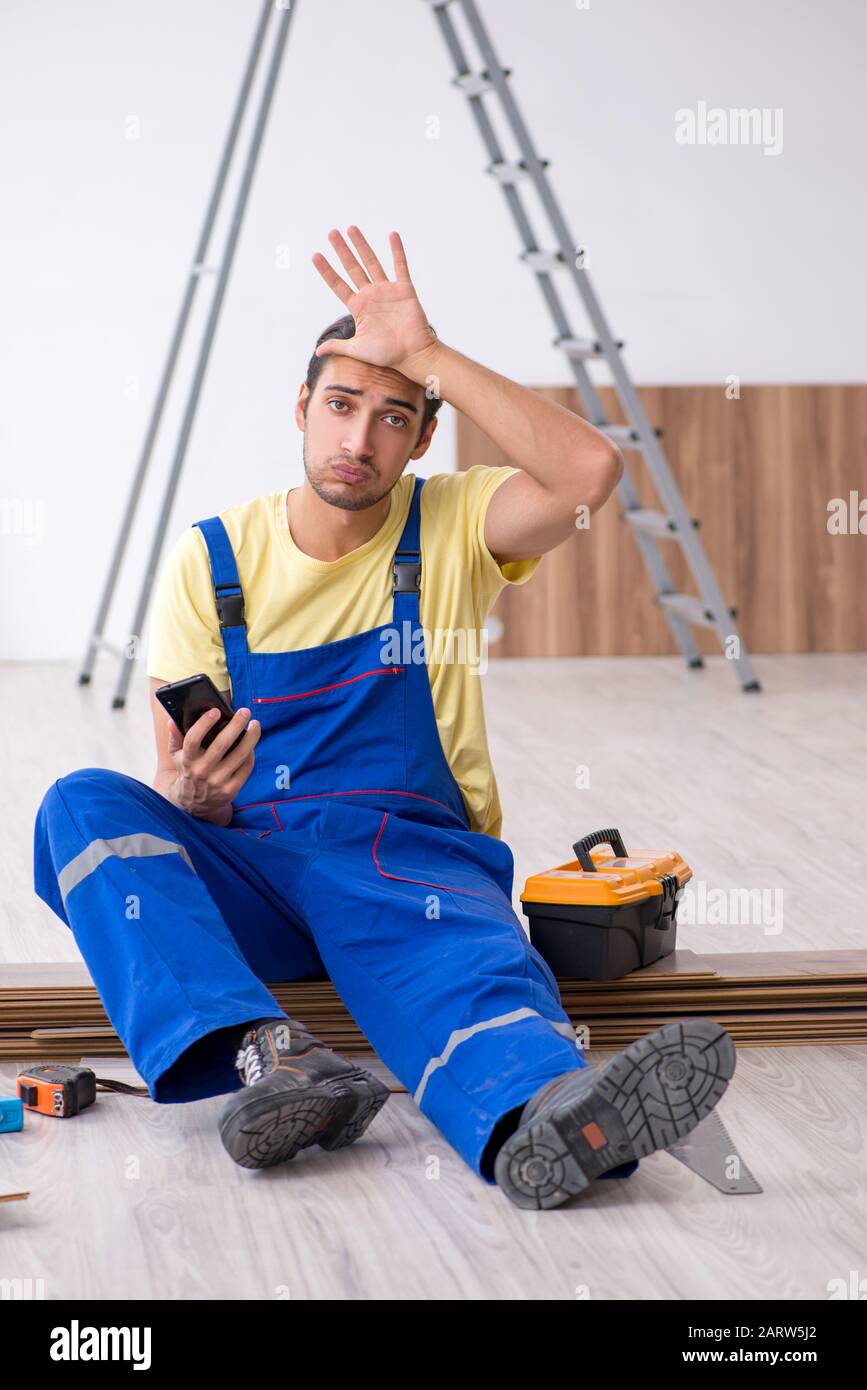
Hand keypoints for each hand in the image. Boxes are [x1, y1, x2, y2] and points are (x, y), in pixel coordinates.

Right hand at [165, 706, 260, 825]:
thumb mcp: (177, 756)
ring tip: (255, 724)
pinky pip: (246, 767)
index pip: (193, 739)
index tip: (216, 711)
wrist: (193, 803)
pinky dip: (251, 753)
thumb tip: (172, 721)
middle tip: (245, 712)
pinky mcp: (231, 790)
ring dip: (251, 737)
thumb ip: (175, 737)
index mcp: (187, 759)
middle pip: (222, 744)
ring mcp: (217, 781)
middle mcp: (202, 771)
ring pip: (240, 755)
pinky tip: (252, 743)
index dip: (204, 723)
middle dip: (236, 724)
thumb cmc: (188, 770)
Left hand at [311, 226, 438, 373]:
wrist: (412, 355)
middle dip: (341, 250)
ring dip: (362, 245)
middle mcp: (371, 295)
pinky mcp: (404, 289)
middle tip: (331, 233)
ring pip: (372, 262)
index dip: (327, 271)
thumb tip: (318, 352)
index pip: (338, 285)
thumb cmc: (387, 354)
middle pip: (352, 267)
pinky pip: (400, 266)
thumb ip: (338, 346)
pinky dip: (397, 251)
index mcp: (359, 307)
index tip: (315, 256)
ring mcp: (387, 290)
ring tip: (351, 228)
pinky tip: (392, 235)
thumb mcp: (358, 350)